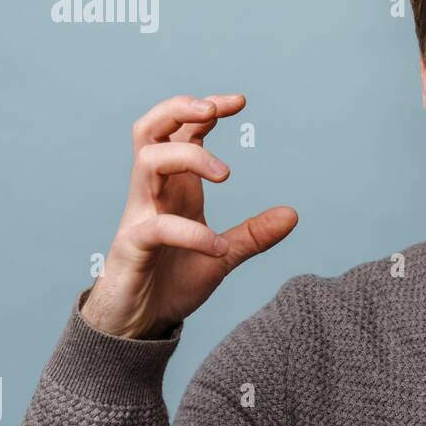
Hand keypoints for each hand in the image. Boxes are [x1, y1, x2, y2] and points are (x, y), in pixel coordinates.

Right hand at [80, 93, 297, 338]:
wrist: (138, 324)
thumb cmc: (171, 281)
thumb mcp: (222, 257)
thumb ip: (253, 235)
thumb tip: (293, 214)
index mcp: (174, 187)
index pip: (181, 132)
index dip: (205, 110)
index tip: (238, 101)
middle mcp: (153, 193)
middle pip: (150, 130)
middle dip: (179, 110)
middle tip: (213, 111)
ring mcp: (138, 216)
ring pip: (148, 162)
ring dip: (189, 158)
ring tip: (227, 175)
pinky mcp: (132, 247)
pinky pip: (157, 227)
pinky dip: (192, 232)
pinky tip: (218, 247)